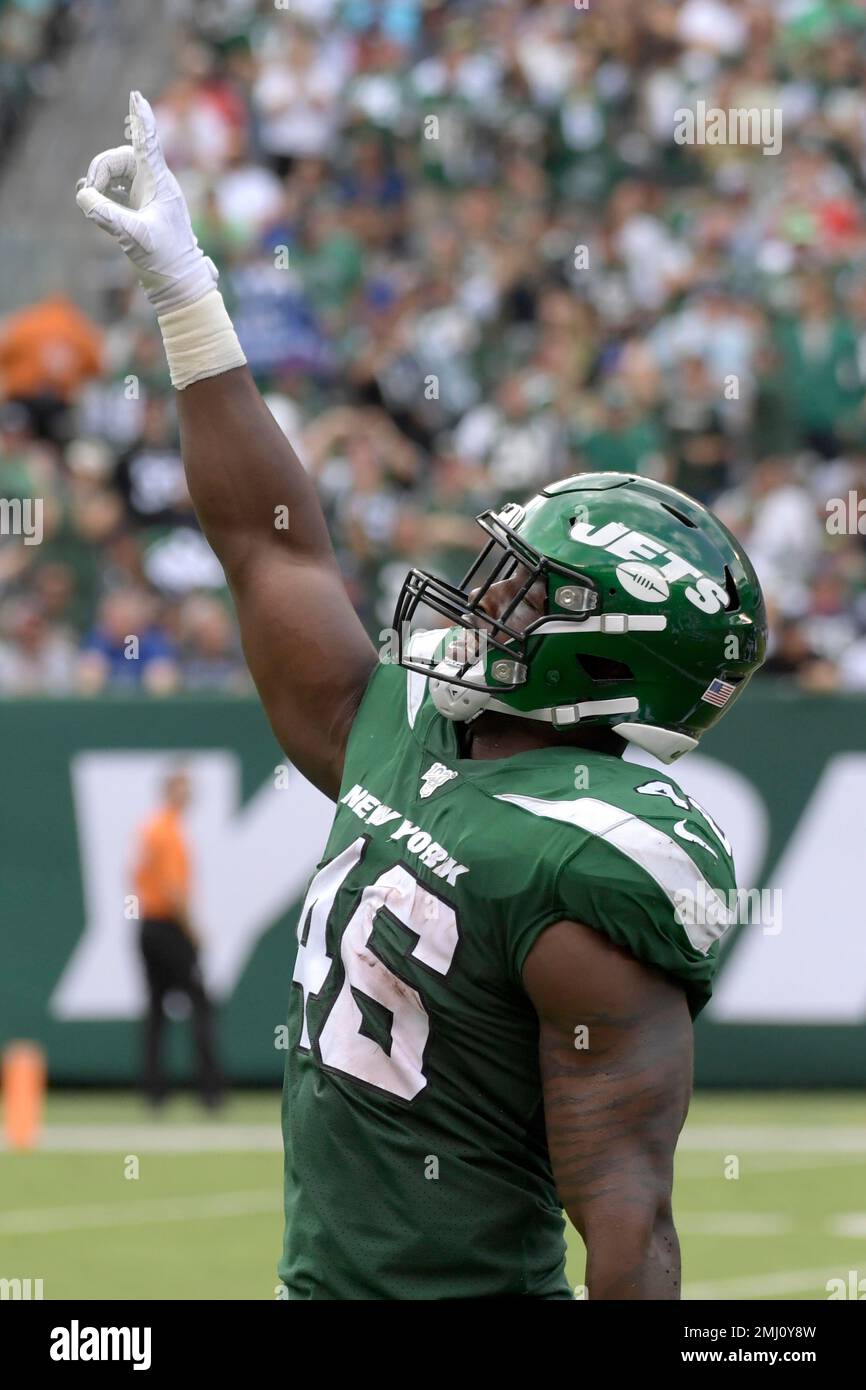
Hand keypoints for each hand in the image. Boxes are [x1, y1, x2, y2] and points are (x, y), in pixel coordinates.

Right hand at [75, 90, 216, 314]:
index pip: (148, 143)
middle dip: (101, 169)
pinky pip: (118, 188)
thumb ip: (106, 214)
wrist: (179, 284)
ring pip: (117, 172)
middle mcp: (155, 185)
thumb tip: (83, 194)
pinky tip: (94, 200)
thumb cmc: (165, 261)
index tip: (136, 95)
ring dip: (100, 180)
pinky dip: (104, 191)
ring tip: (90, 198)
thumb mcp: (134, 236)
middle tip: (90, 192)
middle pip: (121, 157)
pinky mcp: (141, 209)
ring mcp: (148, 196)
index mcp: (159, 184)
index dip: (141, 119)